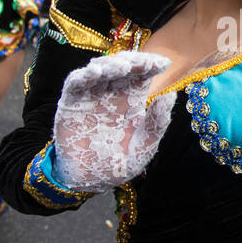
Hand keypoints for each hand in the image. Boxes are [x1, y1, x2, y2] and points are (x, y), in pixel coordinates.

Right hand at [52, 51, 176, 193]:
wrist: (91, 182)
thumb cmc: (120, 164)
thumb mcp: (144, 146)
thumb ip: (157, 123)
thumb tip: (170, 95)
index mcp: (132, 99)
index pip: (141, 75)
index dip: (151, 65)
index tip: (163, 63)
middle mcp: (112, 93)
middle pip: (121, 67)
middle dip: (132, 61)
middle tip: (142, 62)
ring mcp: (90, 96)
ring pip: (99, 71)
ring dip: (109, 65)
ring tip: (121, 67)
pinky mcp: (70, 104)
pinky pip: (74, 84)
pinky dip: (83, 75)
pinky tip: (94, 73)